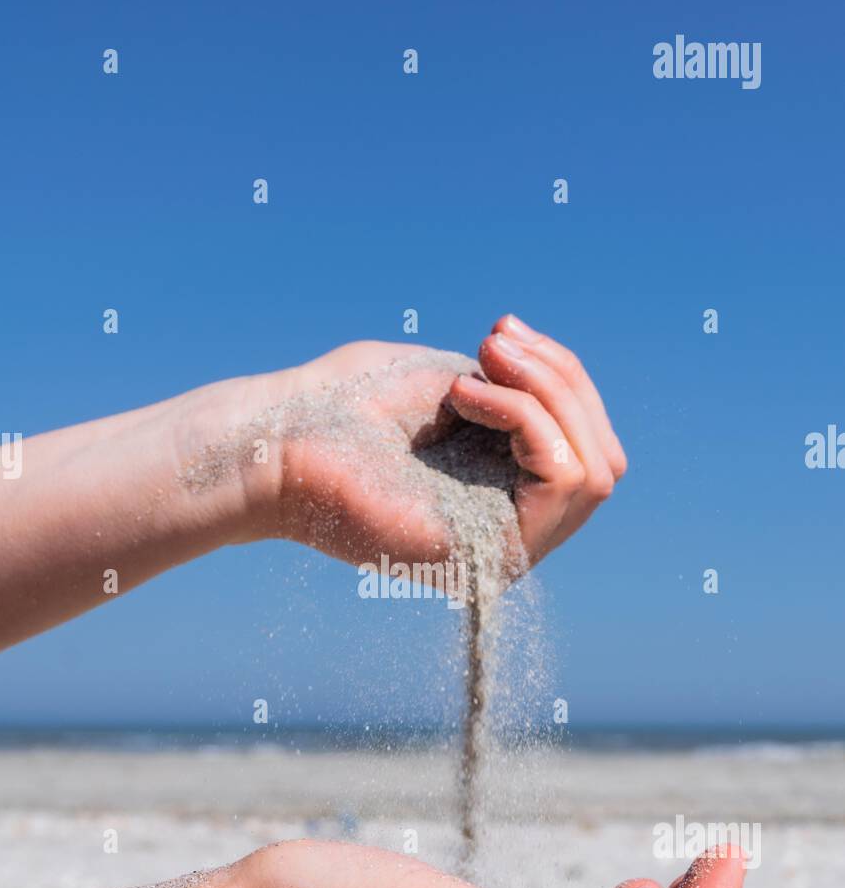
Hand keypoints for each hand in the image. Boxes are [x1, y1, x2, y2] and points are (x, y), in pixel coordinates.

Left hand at [222, 315, 626, 573]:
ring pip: (596, 470)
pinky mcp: (494, 557)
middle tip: (496, 341)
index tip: (501, 329)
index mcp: (503, 488)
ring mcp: (507, 549)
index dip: (560, 376)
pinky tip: (465, 397)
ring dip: (550, 395)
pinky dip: (526, 419)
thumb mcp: (459, 379)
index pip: (584, 442)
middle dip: (563, 381)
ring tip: (483, 364)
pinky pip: (564, 480)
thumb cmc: (349, 406)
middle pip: (604, 458)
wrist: (283, 441)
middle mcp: (512, 527)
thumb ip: (518, 392)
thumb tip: (564, 393)